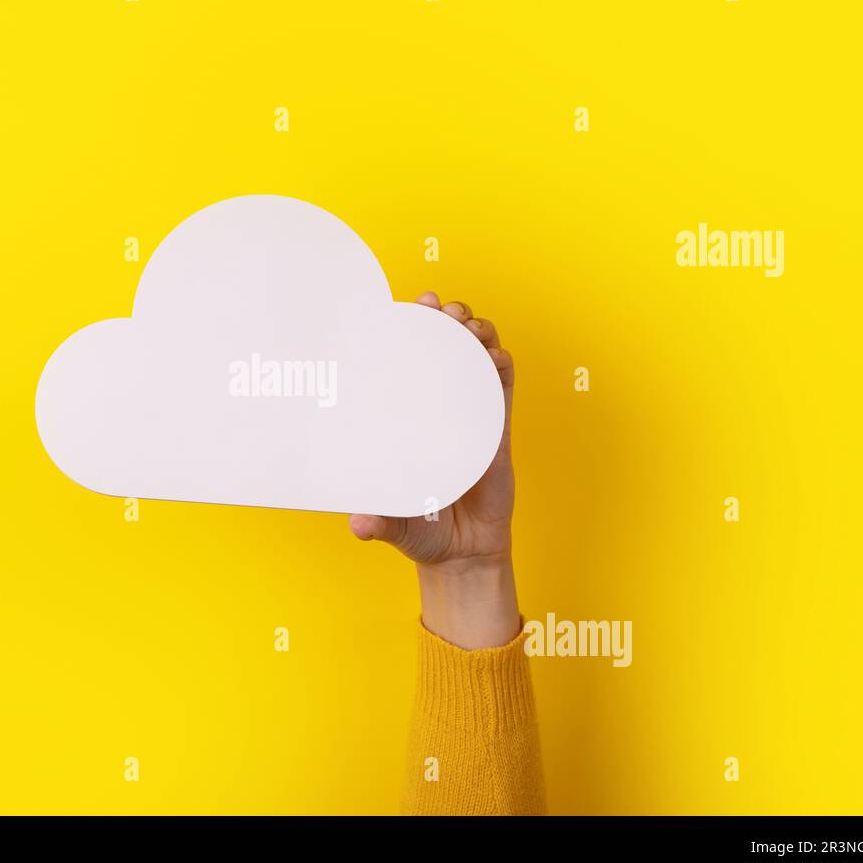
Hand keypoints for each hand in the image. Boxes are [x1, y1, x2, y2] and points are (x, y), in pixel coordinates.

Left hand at [349, 292, 519, 649]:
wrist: (462, 554)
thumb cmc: (420, 530)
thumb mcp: (394, 523)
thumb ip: (380, 523)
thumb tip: (360, 525)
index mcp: (405, 422)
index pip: (402, 364)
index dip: (405, 330)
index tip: (404, 308)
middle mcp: (435, 411)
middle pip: (441, 347)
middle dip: (443, 318)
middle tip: (440, 309)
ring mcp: (467, 416)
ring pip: (473, 359)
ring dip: (474, 332)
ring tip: (469, 324)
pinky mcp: (496, 429)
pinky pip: (502, 388)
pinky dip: (501, 364)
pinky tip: (495, 354)